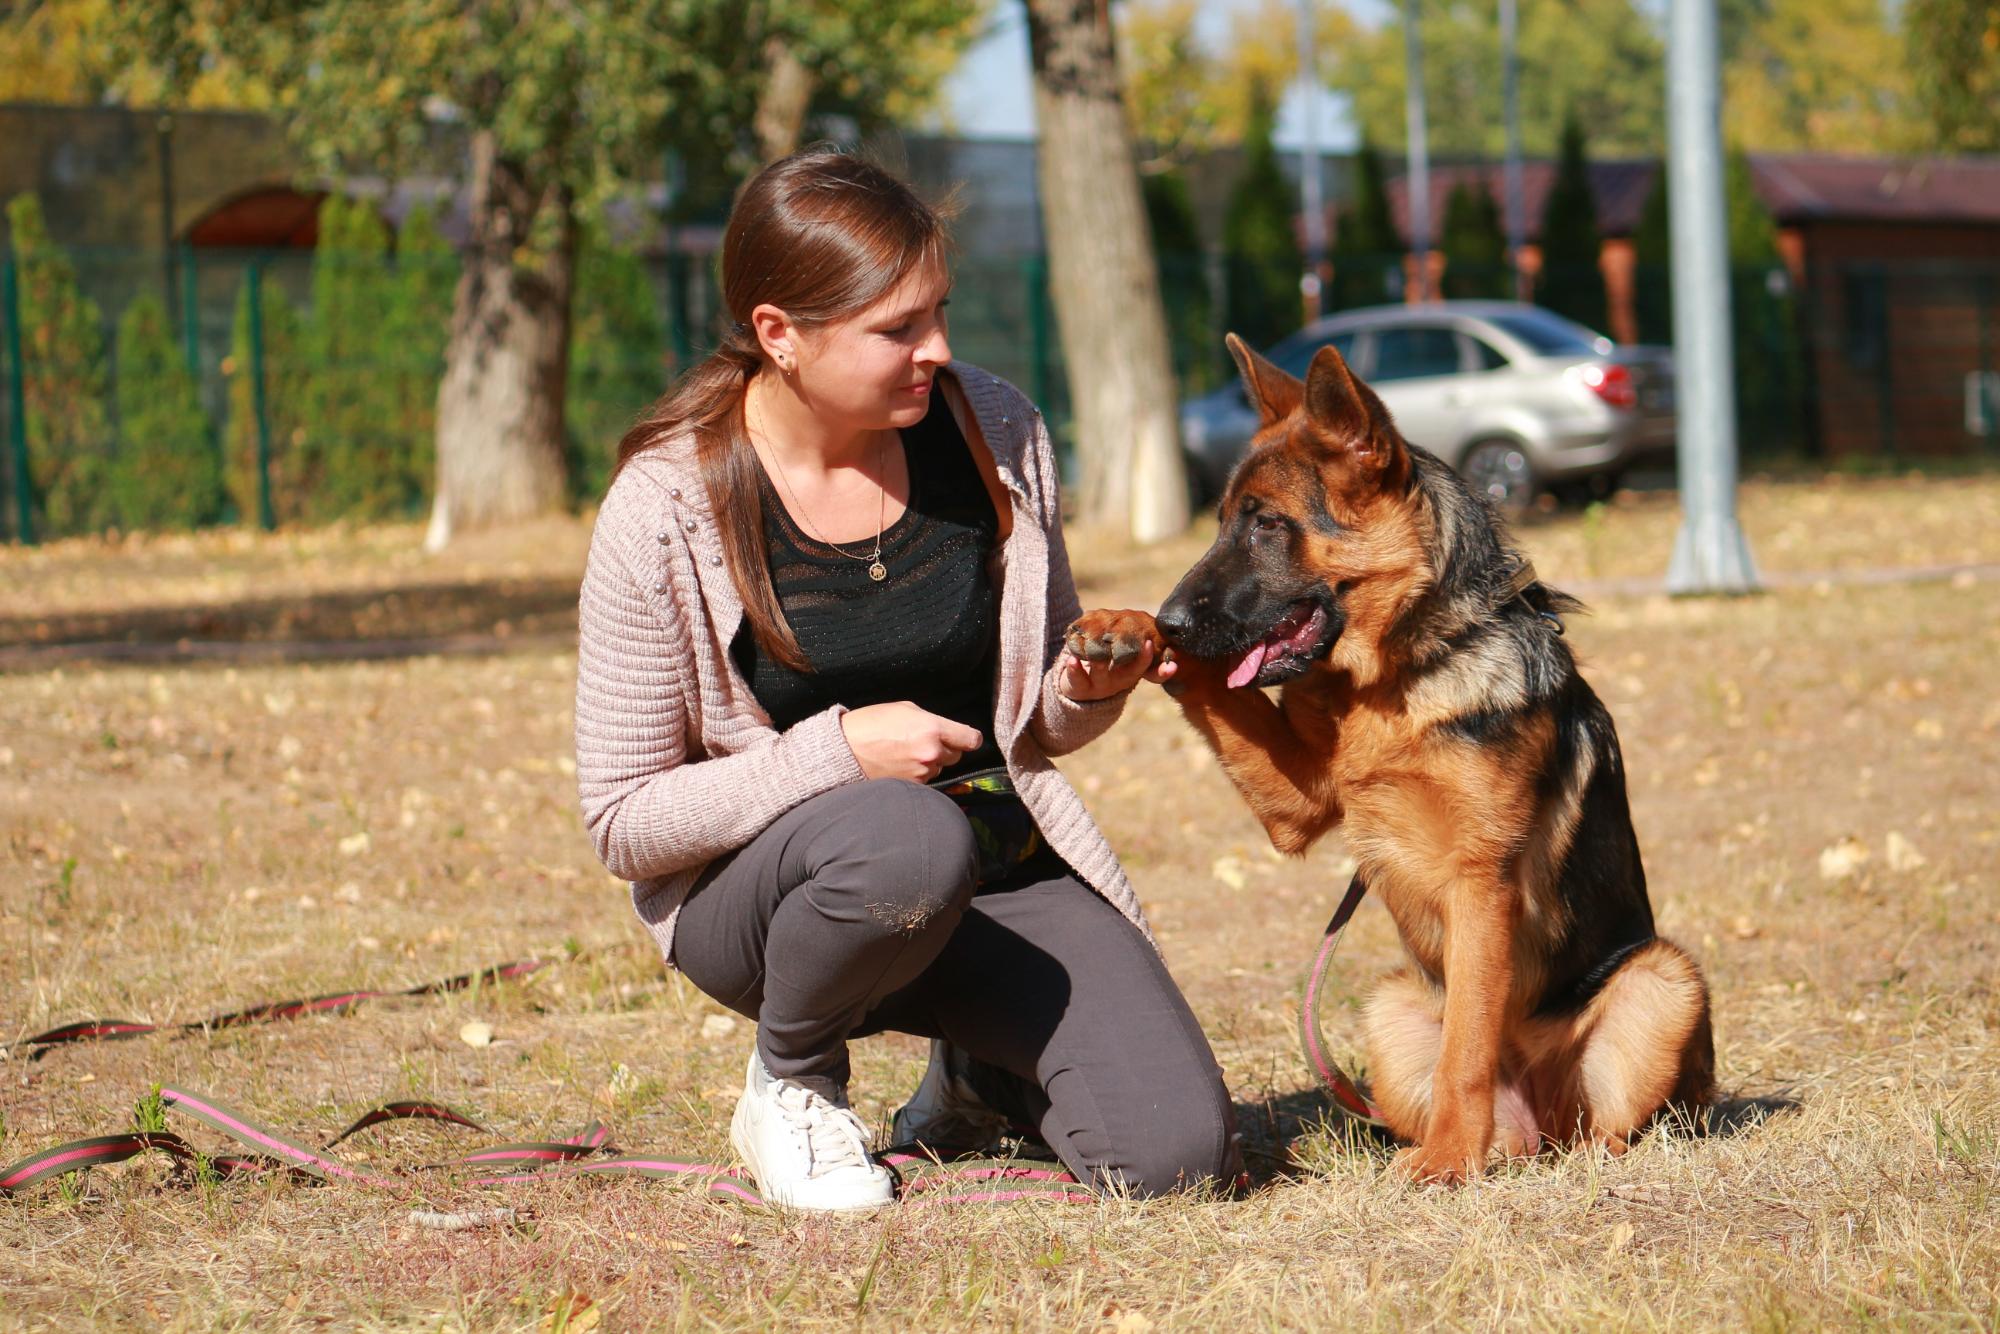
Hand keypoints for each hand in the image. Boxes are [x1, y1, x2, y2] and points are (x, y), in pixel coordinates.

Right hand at [840, 702, 983, 782]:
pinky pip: (925, 780)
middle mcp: (932, 753)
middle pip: (956, 755)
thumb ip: (931, 720)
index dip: (969, 738)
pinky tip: (900, 764)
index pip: (971, 739)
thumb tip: (947, 731)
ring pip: (939, 768)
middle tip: (924, 742)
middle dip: (945, 749)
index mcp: (933, 729)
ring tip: (906, 753)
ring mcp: (922, 773)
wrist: (845, 750)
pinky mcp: (912, 787)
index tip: (965, 737)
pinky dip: (917, 774)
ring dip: (930, 763)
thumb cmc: (872, 723)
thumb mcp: (905, 709)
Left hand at [1060, 609, 1179, 700]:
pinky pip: (1077, 679)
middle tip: (1142, 643)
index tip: (1156, 647)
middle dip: (1135, 662)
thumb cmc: (1106, 669)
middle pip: (1129, 674)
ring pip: (1101, 676)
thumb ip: (1137, 651)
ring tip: (1098, 653)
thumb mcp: (1123, 662)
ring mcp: (1098, 687)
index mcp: (1129, 674)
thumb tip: (1160, 637)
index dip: (1153, 661)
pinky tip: (1072, 659)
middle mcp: (1117, 682)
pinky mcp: (1078, 688)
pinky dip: (1074, 669)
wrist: (1079, 691)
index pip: (1145, 667)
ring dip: (1100, 664)